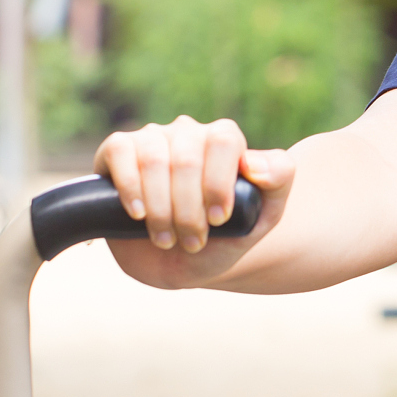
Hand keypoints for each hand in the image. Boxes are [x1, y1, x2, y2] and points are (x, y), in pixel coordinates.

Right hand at [93, 116, 295, 287]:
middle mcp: (187, 132)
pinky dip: (130, 187)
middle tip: (193, 243)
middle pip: (187, 157)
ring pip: (154, 160)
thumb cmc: (224, 237)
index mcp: (223, 140)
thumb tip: (252, 164)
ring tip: (167, 240)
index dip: (219, 182)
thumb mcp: (262, 216)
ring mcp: (151, 138)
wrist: (179, 264)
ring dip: (161, 209)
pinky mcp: (117, 150)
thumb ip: (278, 181)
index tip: (218, 221)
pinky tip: (138, 213)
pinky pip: (120, 152)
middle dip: (189, 210)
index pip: (224, 140)